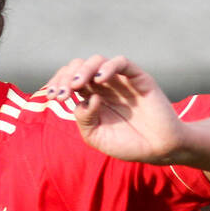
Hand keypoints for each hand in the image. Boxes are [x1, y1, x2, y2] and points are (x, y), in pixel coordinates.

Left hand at [35, 55, 187, 163]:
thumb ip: (84, 119)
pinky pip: (122, 63)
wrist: (158, 149)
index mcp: (91, 98)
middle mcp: (103, 86)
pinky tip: (100, 79)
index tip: (51, 96)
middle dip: (66, 76)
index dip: (58, 83)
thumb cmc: (127, 144)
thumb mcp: (96, 137)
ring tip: (77, 84)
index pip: (69, 81)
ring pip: (97, 61)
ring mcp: (120, 81)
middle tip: (62, 93)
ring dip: (83, 70)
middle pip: (79, 67)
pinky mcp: (138, 78)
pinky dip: (108, 67)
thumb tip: (85, 98)